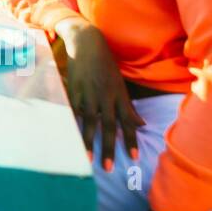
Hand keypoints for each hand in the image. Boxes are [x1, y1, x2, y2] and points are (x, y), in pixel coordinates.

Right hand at [60, 22, 143, 170]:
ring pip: (89, 122)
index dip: (131, 140)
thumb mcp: (120, 84)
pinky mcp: (74, 90)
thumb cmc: (105, 64)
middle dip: (109, 147)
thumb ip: (128, 106)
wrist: (87, 43)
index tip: (134, 158)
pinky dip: (73, 125)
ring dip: (89, 141)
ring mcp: (88, 94)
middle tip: (109, 167)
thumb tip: (142, 124)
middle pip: (109, 126)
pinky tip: (70, 137)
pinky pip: (74, 111)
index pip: (128, 121)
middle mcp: (106, 96)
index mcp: (119, 95)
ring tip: (88, 158)